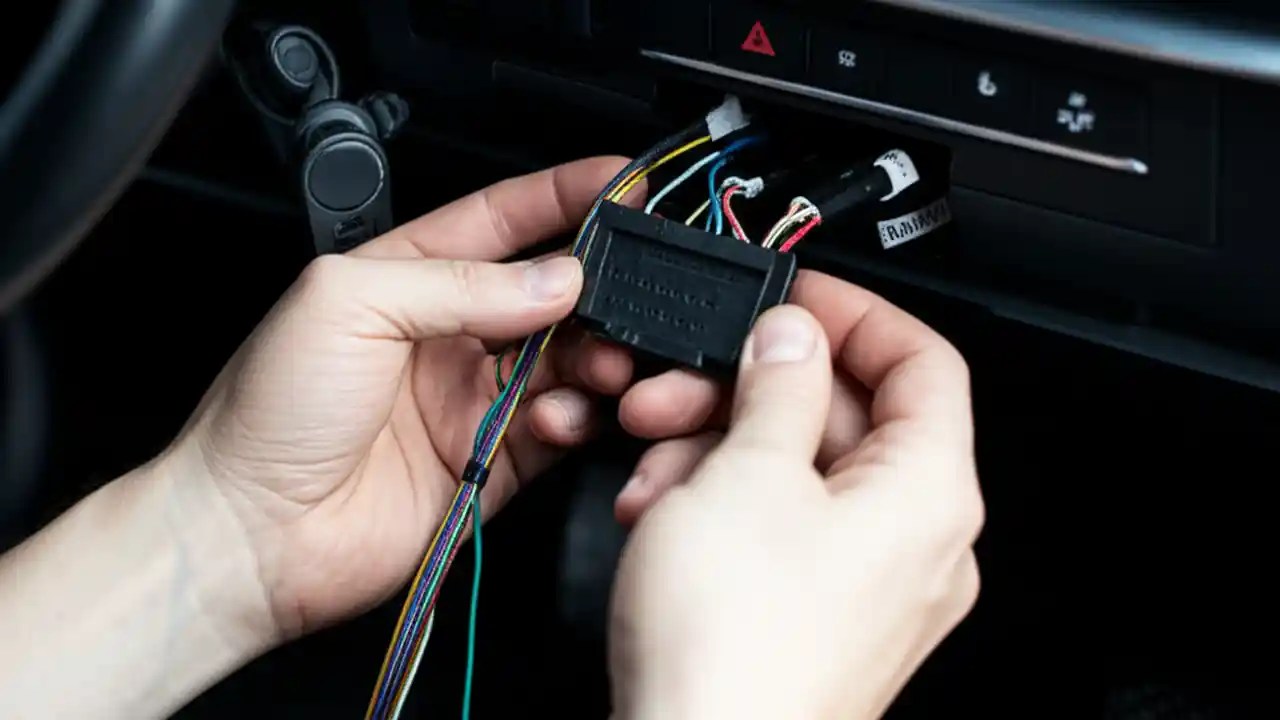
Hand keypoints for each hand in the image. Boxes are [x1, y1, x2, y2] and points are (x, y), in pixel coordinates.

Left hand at [163, 157, 640, 642]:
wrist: (250, 536)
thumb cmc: (268, 414)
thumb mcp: (350, 303)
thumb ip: (458, 282)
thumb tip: (553, 278)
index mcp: (406, 276)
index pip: (501, 219)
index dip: (562, 197)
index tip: (619, 184)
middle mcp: (445, 334)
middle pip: (548, 293)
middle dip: (595, 288)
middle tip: (623, 293)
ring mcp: (471, 399)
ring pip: (567, 361)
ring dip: (596, 356)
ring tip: (599, 362)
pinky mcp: (492, 462)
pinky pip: (561, 428)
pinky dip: (576, 418)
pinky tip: (553, 418)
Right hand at [607, 274, 982, 719]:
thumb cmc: (735, 650)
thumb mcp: (748, 474)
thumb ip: (779, 383)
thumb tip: (794, 334)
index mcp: (928, 494)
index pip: (923, 362)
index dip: (856, 314)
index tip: (793, 299)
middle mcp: (915, 544)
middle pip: (846, 417)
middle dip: (750, 392)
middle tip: (685, 385)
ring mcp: (869, 587)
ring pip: (801, 473)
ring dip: (720, 450)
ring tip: (657, 469)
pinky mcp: (818, 618)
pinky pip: (782, 529)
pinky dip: (723, 506)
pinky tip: (664, 514)